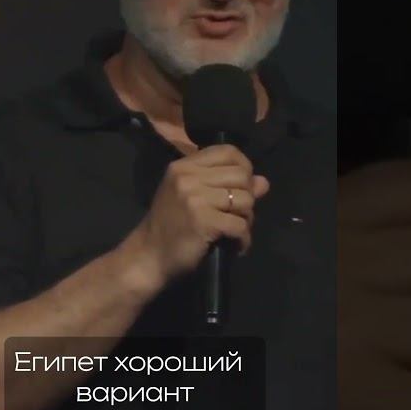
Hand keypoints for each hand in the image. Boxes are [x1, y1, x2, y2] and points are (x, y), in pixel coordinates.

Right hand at [129, 145, 270, 285]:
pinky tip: (234, 246)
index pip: (228, 152)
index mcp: (184, 166)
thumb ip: (225, 186)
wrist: (147, 257)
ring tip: (234, 232)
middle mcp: (188, 177)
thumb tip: (263, 182)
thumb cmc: (169, 227)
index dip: (244, 168)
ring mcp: (195, 198)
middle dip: (247, 198)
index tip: (241, 188)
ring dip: (246, 220)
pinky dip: (243, 240)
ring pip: (245, 200)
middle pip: (242, 176)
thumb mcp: (193, 198)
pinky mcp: (203, 221)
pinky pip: (240, 225)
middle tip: (237, 216)